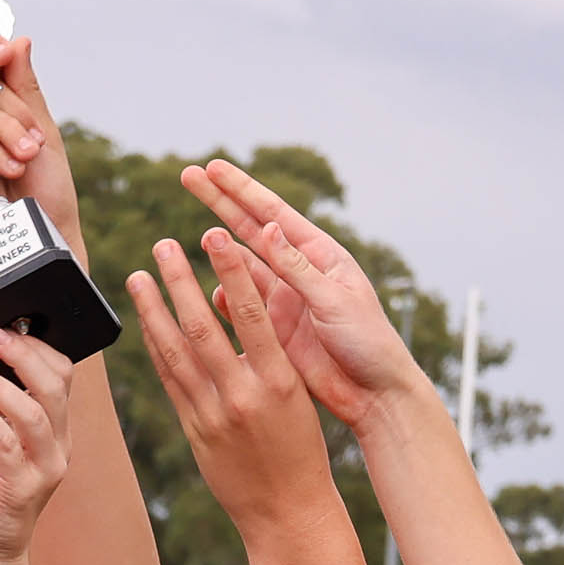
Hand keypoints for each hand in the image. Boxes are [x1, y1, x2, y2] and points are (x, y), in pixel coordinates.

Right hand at [0, 32, 82, 243]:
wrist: (46, 229)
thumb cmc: (49, 184)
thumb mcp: (43, 128)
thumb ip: (25, 85)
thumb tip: (19, 40)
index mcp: (3, 102)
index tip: (1, 54)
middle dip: (13, 114)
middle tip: (34, 141)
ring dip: (6, 137)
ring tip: (27, 158)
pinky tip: (11, 168)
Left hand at [0, 330, 77, 564]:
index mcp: (55, 429)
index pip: (62, 375)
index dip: (39, 345)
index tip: (8, 325)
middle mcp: (57, 446)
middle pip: (54, 387)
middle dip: (24, 354)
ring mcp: (44, 469)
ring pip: (35, 413)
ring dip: (0, 384)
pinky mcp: (21, 489)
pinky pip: (6, 444)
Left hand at [123, 235, 344, 527]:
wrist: (289, 512)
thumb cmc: (303, 449)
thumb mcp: (300, 394)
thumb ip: (275, 349)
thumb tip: (255, 298)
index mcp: (279, 381)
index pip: (253, 315)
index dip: (231, 272)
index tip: (216, 236)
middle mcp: (243, 396)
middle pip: (202, 329)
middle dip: (178, 283)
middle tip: (162, 245)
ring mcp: (213, 416)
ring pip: (175, 354)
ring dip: (153, 311)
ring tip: (138, 275)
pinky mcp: (194, 432)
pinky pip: (170, 381)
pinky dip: (156, 347)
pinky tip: (145, 321)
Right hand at [179, 154, 426, 422]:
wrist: (375, 396)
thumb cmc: (369, 344)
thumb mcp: (334, 301)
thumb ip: (298, 268)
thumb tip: (268, 228)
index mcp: (321, 255)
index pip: (273, 213)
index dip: (240, 190)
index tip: (212, 168)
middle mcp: (299, 271)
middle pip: (251, 229)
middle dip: (220, 202)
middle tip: (188, 175)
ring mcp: (284, 300)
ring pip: (241, 267)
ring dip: (218, 251)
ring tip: (196, 238)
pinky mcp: (273, 329)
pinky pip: (240, 306)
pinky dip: (222, 296)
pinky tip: (207, 291)